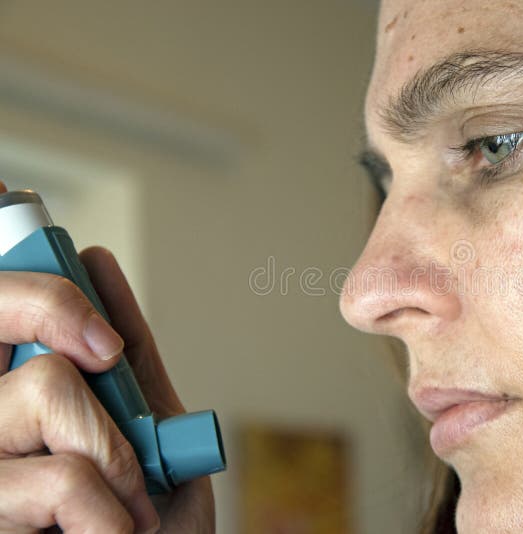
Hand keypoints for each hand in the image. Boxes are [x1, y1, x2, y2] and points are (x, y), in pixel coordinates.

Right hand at [0, 182, 213, 532]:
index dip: (16, 269)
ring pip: (39, 389)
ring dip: (112, 446)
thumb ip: (123, 356)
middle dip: (49, 304)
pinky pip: (57, 475)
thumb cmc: (149, 524)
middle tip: (107, 356)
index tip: (36, 244)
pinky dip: (110, 504)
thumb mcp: (149, 431)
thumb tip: (94, 259)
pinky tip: (110, 532)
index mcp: (6, 389)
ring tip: (126, 500)